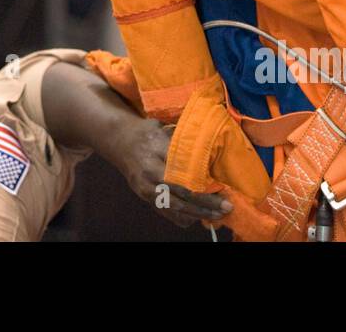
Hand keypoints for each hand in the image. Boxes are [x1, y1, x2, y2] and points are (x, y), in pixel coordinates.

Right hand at [109, 116, 232, 227]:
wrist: (119, 141)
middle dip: (206, 203)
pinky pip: (166, 212)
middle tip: (227, 207)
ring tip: (218, 215)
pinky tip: (198, 217)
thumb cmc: (147, 132)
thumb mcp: (164, 129)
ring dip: (198, 213)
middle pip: (181, 192)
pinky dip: (183, 218)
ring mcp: (146, 187)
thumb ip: (183, 141)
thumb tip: (213, 149)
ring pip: (175, 206)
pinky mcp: (144, 197)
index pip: (182, 169)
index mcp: (156, 149)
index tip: (223, 187)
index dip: (203, 181)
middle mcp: (150, 171)